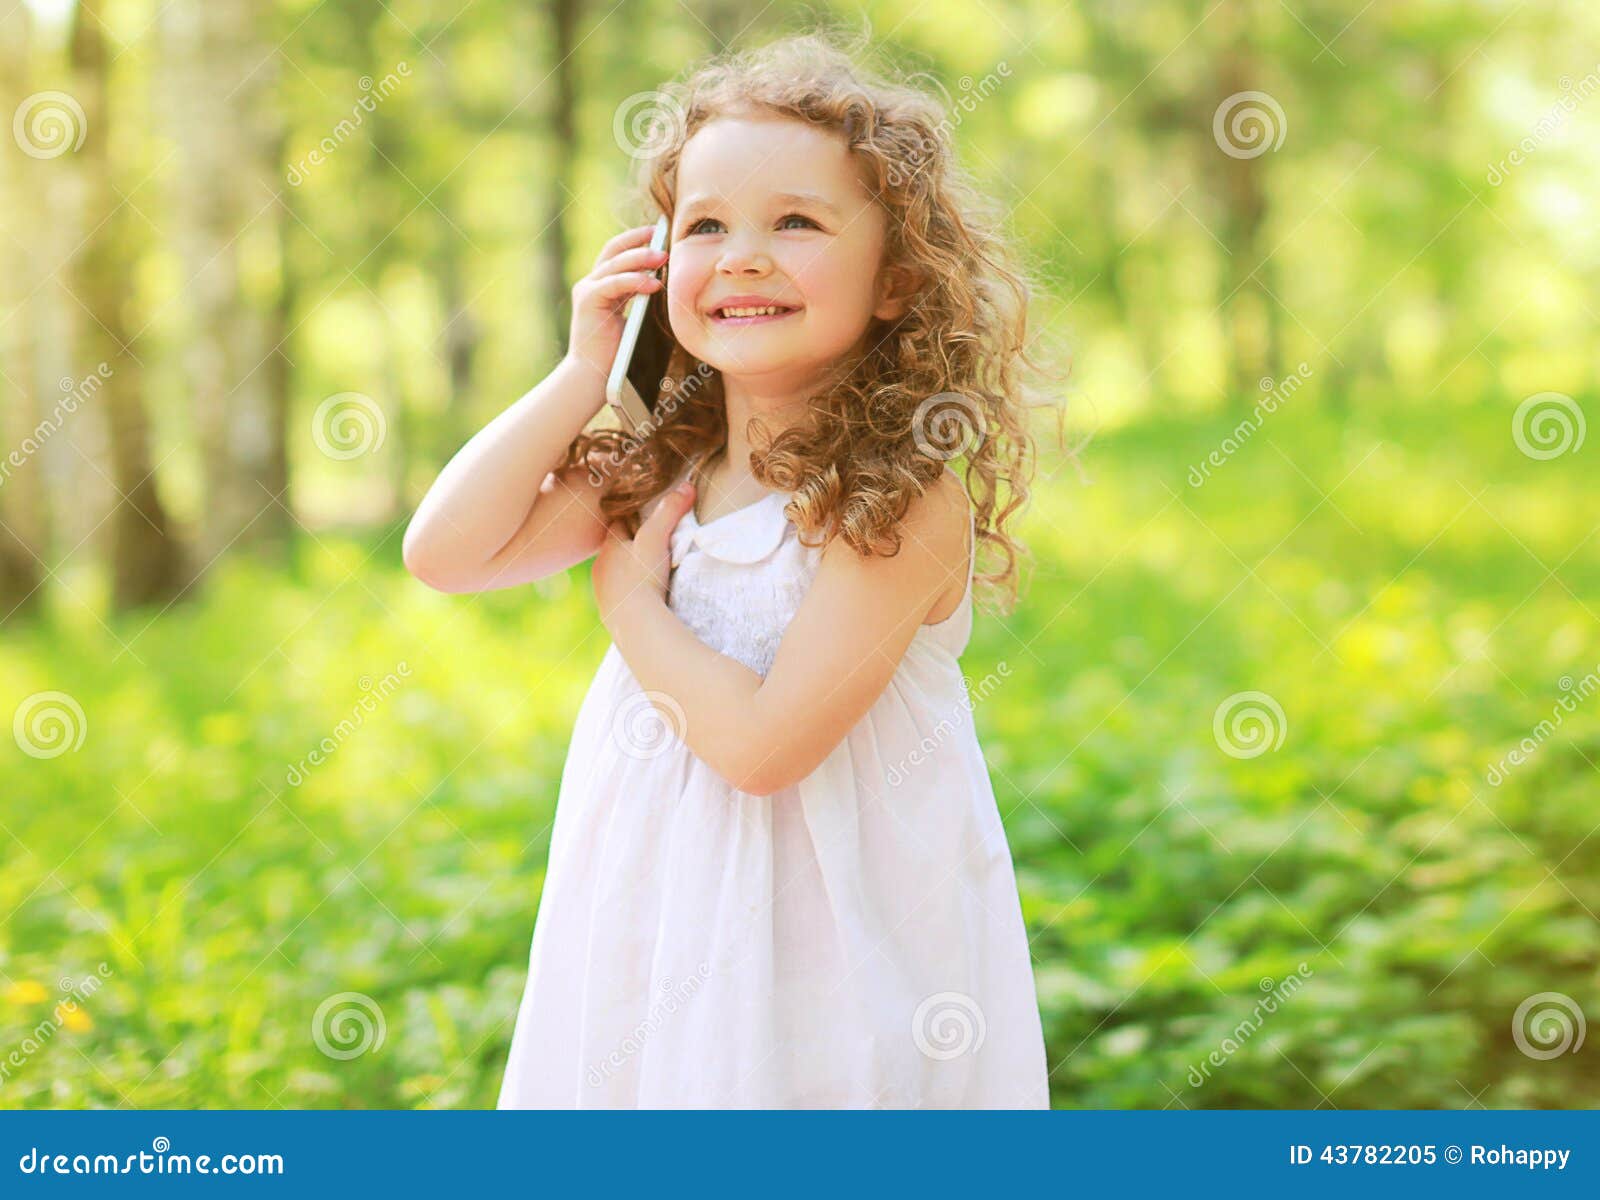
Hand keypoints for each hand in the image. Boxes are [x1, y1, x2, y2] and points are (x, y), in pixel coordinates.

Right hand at [564, 222, 668, 381]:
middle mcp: (591, 284)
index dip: (636, 239)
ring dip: (641, 258)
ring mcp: (587, 290)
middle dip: (639, 240)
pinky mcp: (588, 301)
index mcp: (601, 286)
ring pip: (615, 264)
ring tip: (664, 257)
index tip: (659, 231)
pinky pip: (614, 284)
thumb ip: (639, 298)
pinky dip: (635, 281)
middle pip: (614, 249)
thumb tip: (661, 282)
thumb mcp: (631, 319)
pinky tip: (654, 284)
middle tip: (664, 234)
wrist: (593, 377)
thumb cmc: (615, 354)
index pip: (617, 252)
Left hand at [593, 479, 695, 631]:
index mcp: (608, 548)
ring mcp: (602, 593)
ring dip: (629, 571)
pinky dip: (630, 593)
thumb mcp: (657, 539)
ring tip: (649, 572)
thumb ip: (670, 511)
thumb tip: (686, 486)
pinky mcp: (610, 614)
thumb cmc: (642, 578)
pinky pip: (619, 597)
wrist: (635, 625)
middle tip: (651, 545)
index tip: (648, 516)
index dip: (634, 518)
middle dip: (631, 545)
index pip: (618, 523)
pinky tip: (644, 597)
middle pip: (616, 549)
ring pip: (615, 574)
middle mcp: (600, 569)